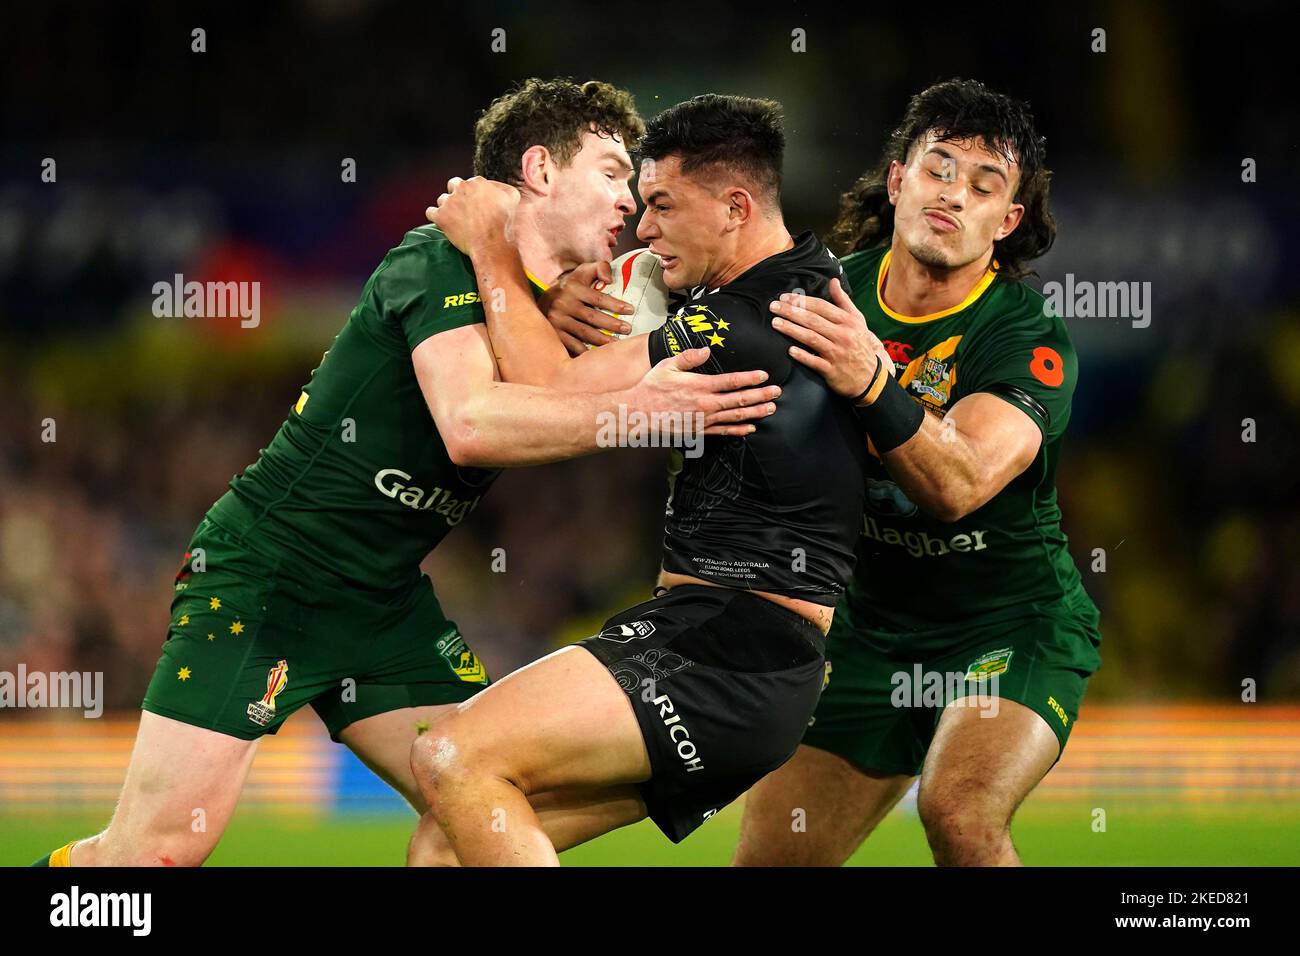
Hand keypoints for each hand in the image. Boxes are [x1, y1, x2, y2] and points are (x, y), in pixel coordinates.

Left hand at [424, 176, 519, 258]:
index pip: (470, 183)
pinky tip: (443, 222)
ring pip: (442, 199)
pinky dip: (435, 217)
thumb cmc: (504, 223)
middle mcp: (461, 188)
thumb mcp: (512, 197)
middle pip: (453, 185)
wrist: (493, 244)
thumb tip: (492, 185)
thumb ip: (500, 186)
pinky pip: (430, 212)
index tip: (475, 205)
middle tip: (464, 209)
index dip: (472, 194)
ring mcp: (449, 202)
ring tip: (456, 219)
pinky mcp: (440, 216)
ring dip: (447, 207)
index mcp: (477, 182)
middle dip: (457, 195)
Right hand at [540, 262, 635, 354]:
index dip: (615, 304)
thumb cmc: (570, 288)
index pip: (597, 297)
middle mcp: (563, 303)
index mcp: (572, 288)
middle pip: (592, 317)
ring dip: (602, 340)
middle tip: (628, 329)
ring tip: (617, 343)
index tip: (630, 310)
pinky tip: (597, 355)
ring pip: (584, 332)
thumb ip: (599, 267)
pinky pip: (572, 344)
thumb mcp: (582, 272)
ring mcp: (557, 320)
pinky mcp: (554, 334)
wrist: (540, 303)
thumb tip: (610, 279)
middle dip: (612, 324)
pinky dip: (585, 351)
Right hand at [631, 347, 780, 437]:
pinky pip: (724, 431)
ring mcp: (704, 420)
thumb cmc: (651, 388)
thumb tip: (706, 350)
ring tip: (771, 408)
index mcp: (700, 386)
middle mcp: (706, 404)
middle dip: (761, 396)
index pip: (731, 381)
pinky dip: (739, 430)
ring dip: (756, 412)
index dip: (750, 378)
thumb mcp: (667, 366)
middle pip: (740, 400)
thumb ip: (688, 357)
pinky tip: (751, 428)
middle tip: (777, 392)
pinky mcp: (700, 431)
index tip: (764, 375)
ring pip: (736, 416)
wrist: (639, 414)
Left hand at [769, 278, 894, 398]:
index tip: (785, 297)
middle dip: (791, 312)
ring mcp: (837, 353)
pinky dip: (802, 355)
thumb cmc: (860, 345)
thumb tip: (833, 281)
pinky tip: (790, 350)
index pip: (821, 307)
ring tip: (775, 323)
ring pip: (811, 338)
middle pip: (813, 320)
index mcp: (848, 321)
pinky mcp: (832, 370)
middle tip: (773, 307)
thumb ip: (843, 301)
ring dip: (792, 330)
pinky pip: (814, 361)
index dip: (802, 301)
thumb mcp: (857, 321)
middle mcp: (843, 335)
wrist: (871, 376)